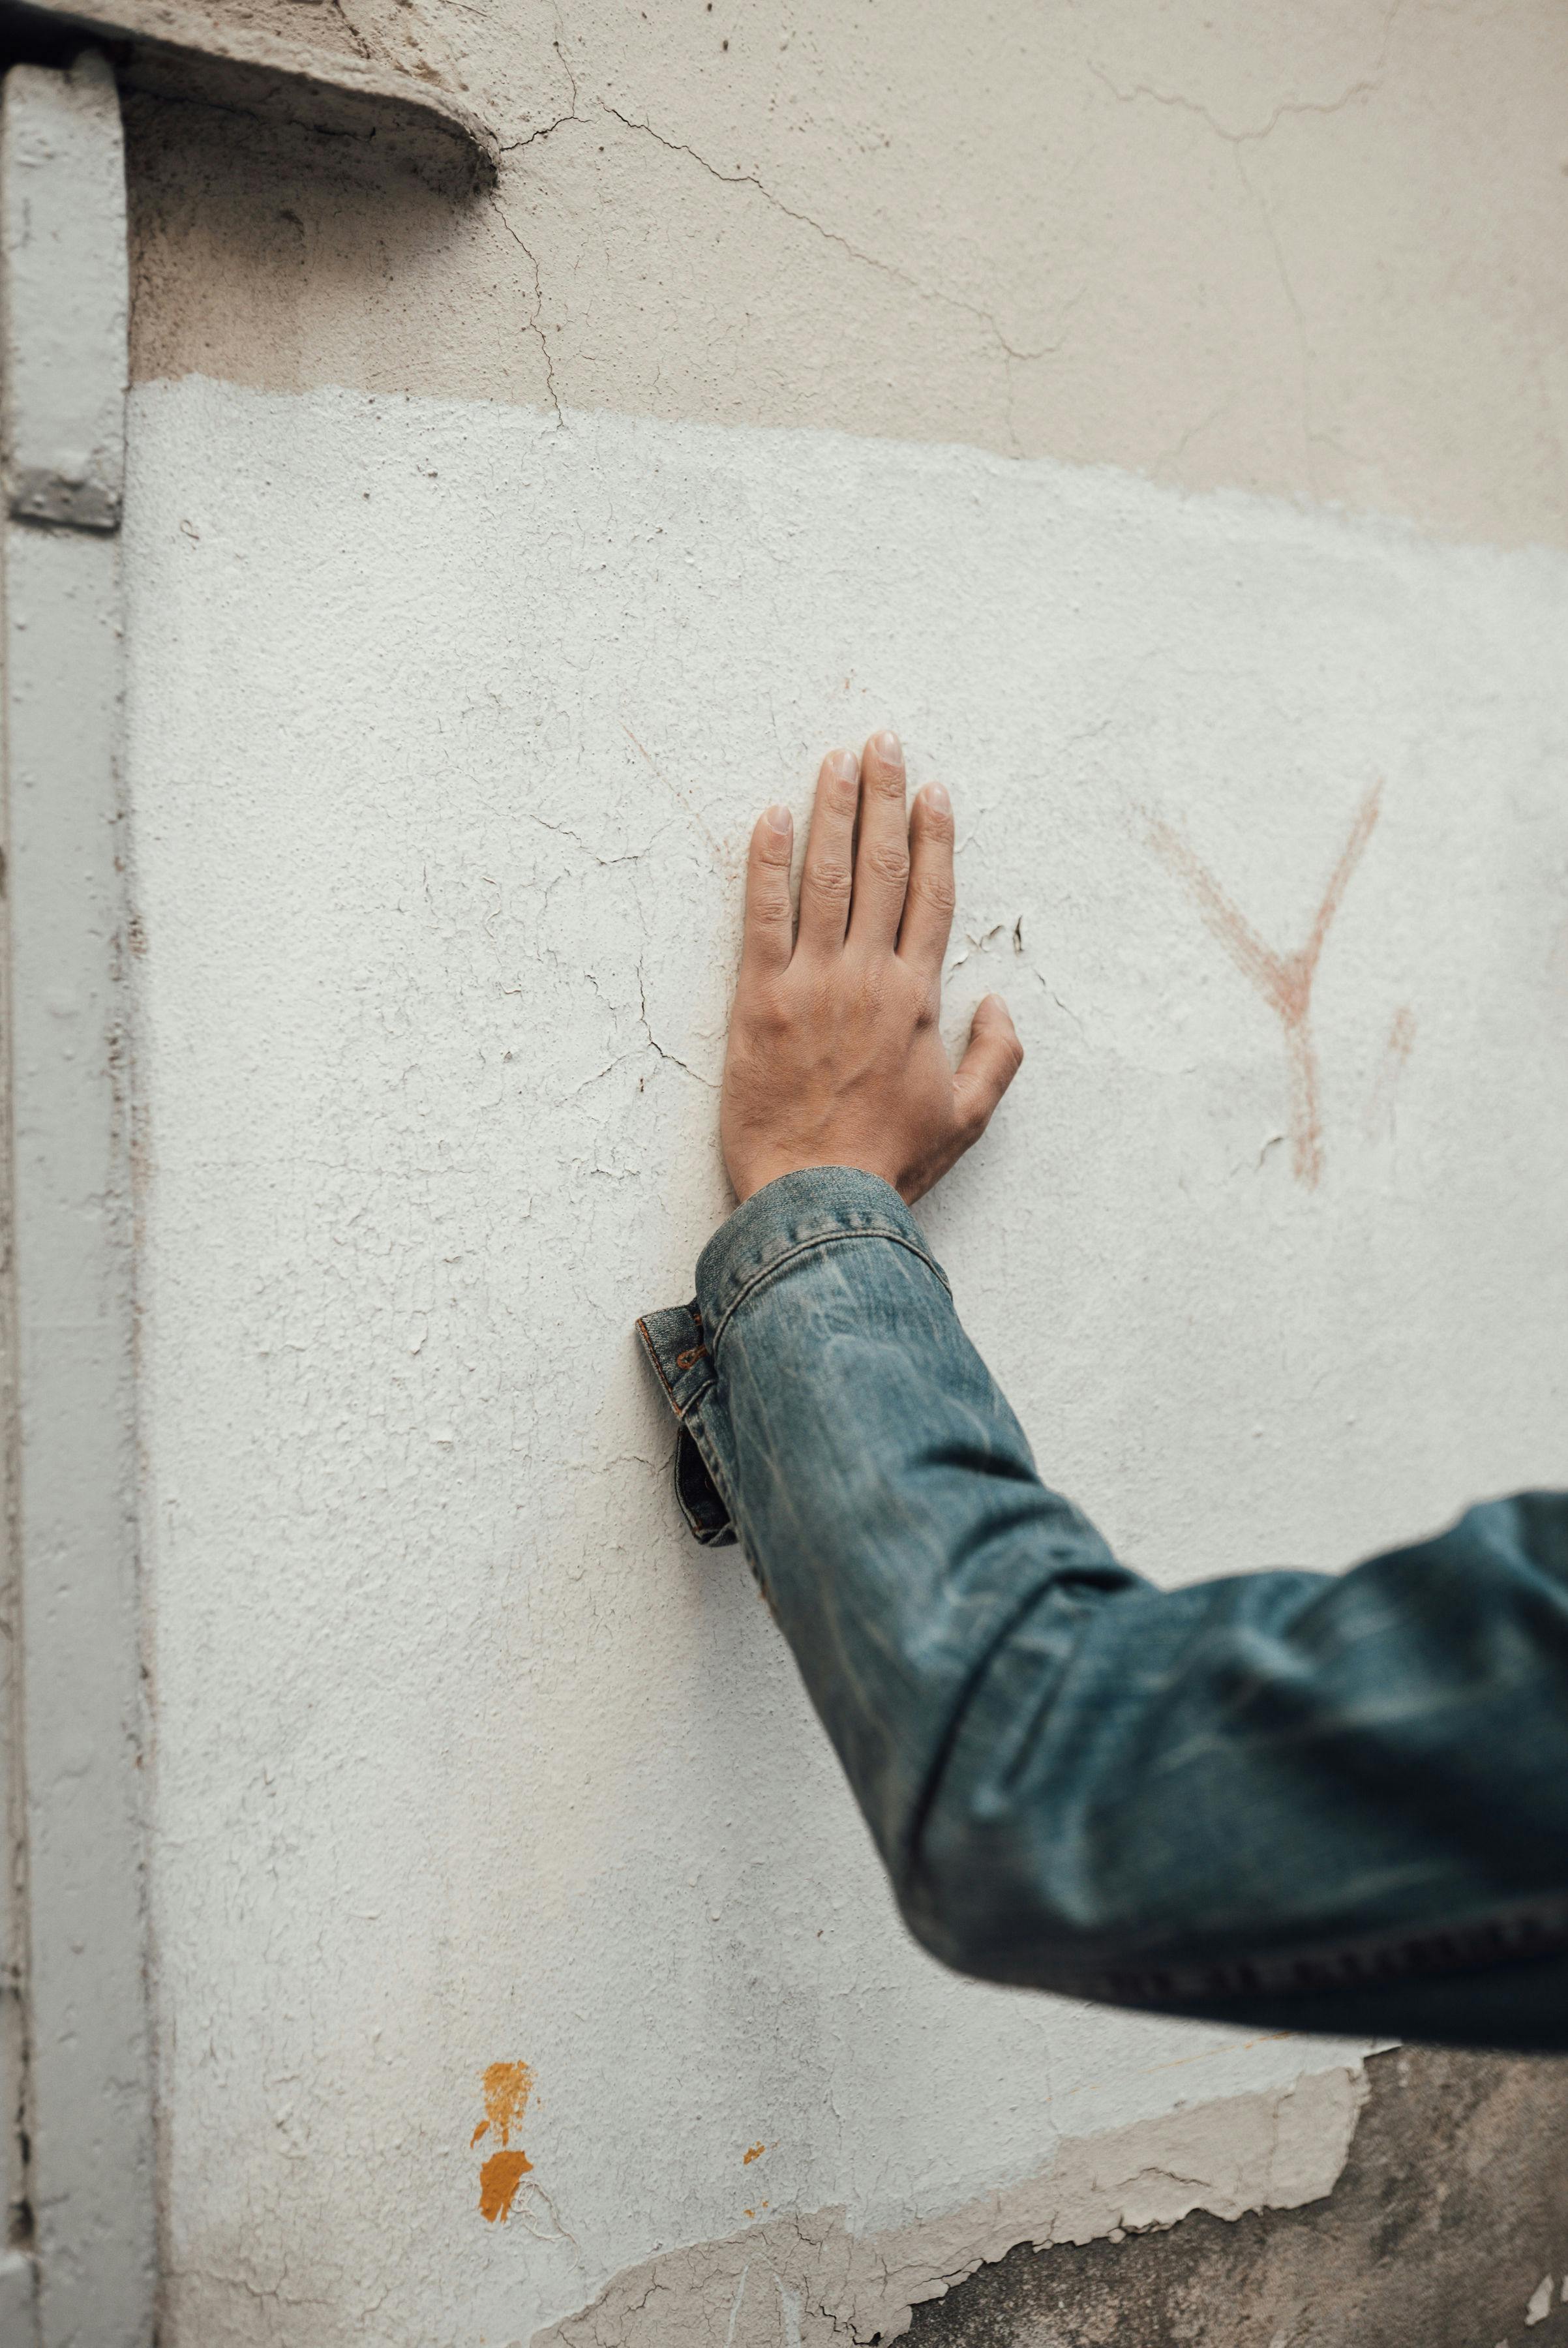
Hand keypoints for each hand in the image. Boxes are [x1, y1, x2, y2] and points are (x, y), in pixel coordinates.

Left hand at [720, 731, 1022, 1204]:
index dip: (935, 837)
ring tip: (835, 759)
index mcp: (918, 1000)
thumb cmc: (890, 1165)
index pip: (931, 897)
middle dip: (884, 799)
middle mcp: (870, 977)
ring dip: (831, 811)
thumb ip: (996, 1056)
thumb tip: (998, 1002)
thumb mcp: (967, 1118)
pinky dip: (766, 863)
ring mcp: (813, 984)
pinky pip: (762, 916)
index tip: (933, 791)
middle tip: (883, 742)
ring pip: (826, 877)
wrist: (821, 1203)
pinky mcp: (759, 1001)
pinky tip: (770, 816)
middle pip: (882, 868)